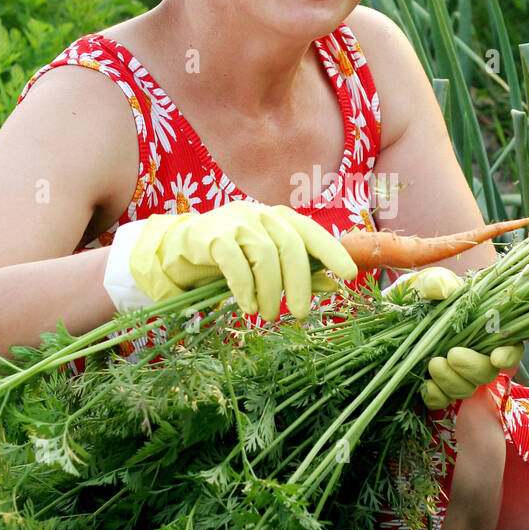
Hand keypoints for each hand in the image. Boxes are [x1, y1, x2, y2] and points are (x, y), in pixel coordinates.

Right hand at [113, 202, 357, 320]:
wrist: (180, 250)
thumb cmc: (231, 257)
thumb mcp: (267, 265)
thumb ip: (297, 270)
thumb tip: (332, 284)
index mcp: (280, 218)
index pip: (311, 232)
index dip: (332, 252)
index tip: (349, 275)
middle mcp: (261, 214)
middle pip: (290, 246)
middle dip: (299, 283)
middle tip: (300, 314)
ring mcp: (235, 222)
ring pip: (264, 256)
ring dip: (270, 291)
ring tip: (269, 315)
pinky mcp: (211, 236)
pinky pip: (234, 263)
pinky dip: (244, 288)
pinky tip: (247, 307)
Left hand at [385, 269, 521, 409]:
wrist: (400, 310)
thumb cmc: (427, 293)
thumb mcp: (431, 282)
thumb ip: (438, 282)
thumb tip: (443, 288)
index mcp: (488, 327)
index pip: (511, 345)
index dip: (509, 354)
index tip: (497, 358)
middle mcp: (478, 354)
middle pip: (488, 372)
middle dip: (472, 367)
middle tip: (452, 355)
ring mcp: (459, 373)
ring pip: (467, 389)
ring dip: (451, 381)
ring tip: (433, 363)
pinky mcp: (439, 385)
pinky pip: (443, 400)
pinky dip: (435, 396)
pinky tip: (425, 385)